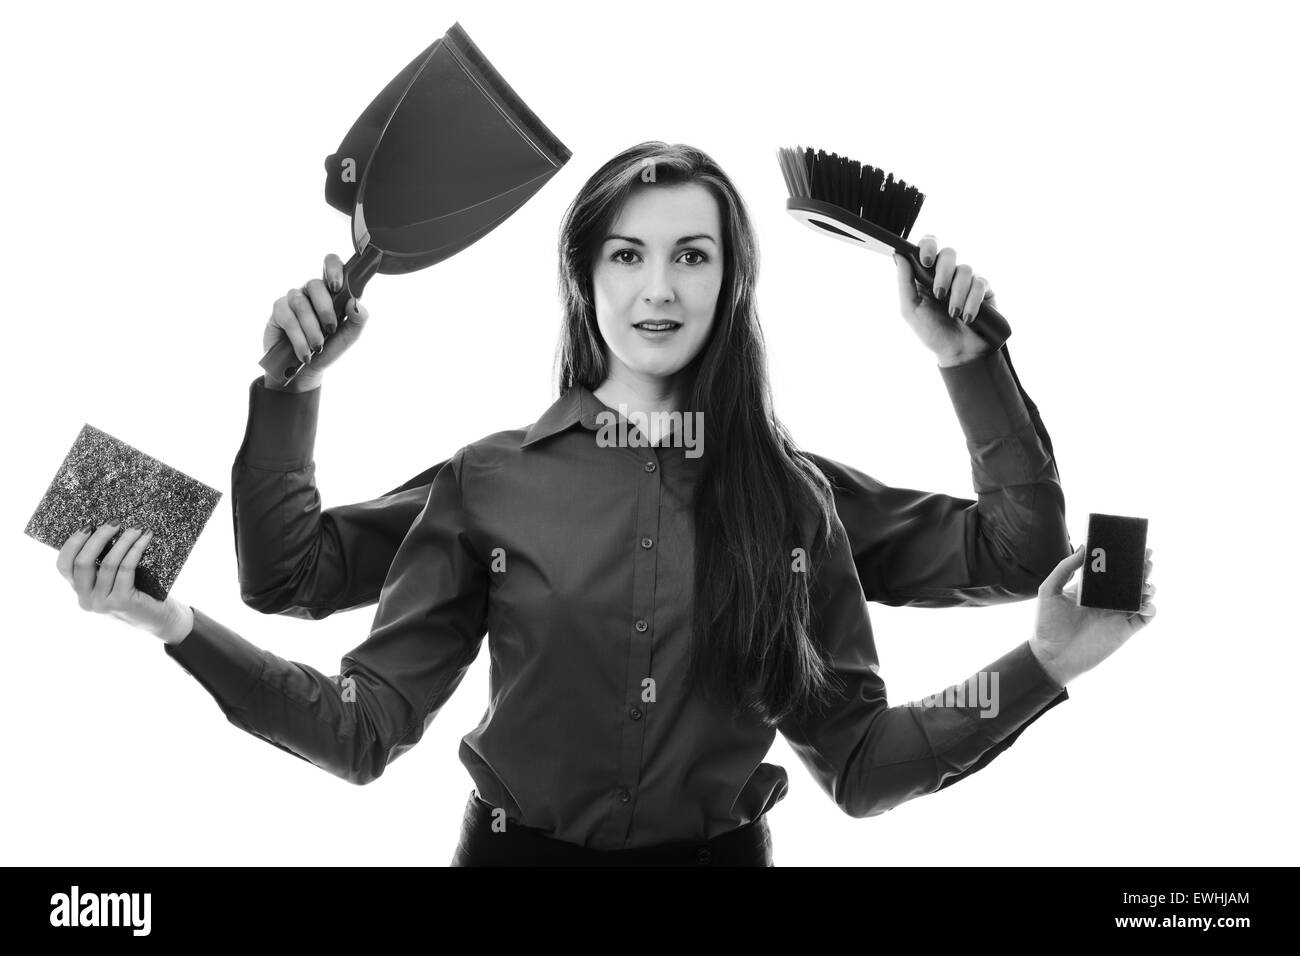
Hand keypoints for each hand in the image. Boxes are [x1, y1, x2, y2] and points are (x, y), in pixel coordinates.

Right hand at [56, 521, 193, 643]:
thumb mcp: (114, 581)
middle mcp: (86, 600)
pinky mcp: (121, 602)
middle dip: (98, 537)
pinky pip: (126, 568)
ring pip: (107, 563)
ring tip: (137, 527)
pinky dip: (135, 549)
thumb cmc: (140, 594)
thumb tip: (106, 528)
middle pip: (82, 562)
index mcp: (80, 592)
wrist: (161, 620)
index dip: (73, 543)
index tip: (89, 525)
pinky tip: (145, 539)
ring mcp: (102, 604)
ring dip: (123, 540)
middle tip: (114, 522)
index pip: (63, 566)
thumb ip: (103, 566)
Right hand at [262, 252, 370, 391]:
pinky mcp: (278, 311)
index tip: (337, 287)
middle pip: (314, 284)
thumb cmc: (329, 348)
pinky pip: (288, 318)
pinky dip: (299, 339)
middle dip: (325, 309)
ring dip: (312, 329)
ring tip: (318, 347)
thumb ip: (358, 320)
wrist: (306, 370)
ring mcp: (292, 299)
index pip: (330, 264)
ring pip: (301, 304)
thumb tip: (355, 303)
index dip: (333, 268)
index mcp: (331, 292)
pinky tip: (305, 353)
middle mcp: (310, 292)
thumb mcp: (349, 336)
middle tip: (331, 329)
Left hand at [893, 236, 994, 365]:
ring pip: (965, 270)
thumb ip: (904, 282)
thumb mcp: (911, 310)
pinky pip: (980, 283)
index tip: (925, 261)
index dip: (928, 246)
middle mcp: (947, 274)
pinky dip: (972, 301)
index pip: (928, 246)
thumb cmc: (932, 333)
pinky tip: (967, 316)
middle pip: (948, 253)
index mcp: (926, 275)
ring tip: (953, 314)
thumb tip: (899, 255)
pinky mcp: (983, 289)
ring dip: (957, 294)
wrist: (959, 353)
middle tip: (939, 293)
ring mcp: (966, 281)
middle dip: (943, 272)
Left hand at [1029, 545, 1156, 686]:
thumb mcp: (1050, 591)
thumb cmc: (1046, 624)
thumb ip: (1065, 568)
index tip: (1134, 545)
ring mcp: (1117, 615)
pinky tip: (1146, 603)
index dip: (1124, 558)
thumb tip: (1084, 547)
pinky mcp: (1124, 630)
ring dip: (1148, 587)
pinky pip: (1145, 618)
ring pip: (1141, 596)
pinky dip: (1151, 609)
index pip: (1112, 569)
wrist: (1051, 656)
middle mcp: (1106, 600)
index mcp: (1091, 588)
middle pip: (1131, 580)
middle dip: (1142, 568)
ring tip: (1145, 583)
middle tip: (1146, 559)